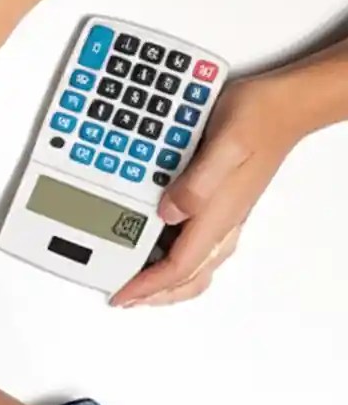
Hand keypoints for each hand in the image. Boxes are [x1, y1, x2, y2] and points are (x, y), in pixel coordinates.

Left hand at [112, 76, 306, 306]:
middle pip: (188, 276)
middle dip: (156, 293)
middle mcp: (222, 221)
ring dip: (165, 280)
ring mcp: (222, 215)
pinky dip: (174, 257)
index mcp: (219, 215)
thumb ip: (197, 182)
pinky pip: (195, 244)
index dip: (148, 285)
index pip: (179, 266)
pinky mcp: (220, 204)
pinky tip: (156, 245)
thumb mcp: (225, 144)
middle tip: (126, 297)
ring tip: (137, 280)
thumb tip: (169, 212)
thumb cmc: (257, 120)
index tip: (122, 294)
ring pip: (194, 265)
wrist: (282, 107)